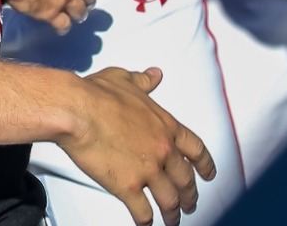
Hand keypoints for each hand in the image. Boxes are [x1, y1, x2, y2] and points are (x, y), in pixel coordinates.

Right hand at [58, 67, 215, 225]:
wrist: (77, 110)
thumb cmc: (96, 95)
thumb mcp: (124, 79)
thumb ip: (143, 81)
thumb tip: (154, 76)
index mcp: (165, 125)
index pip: (196, 149)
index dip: (205, 164)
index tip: (209, 174)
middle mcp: (162, 150)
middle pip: (185, 179)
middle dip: (190, 195)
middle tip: (191, 203)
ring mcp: (148, 170)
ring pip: (170, 200)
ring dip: (173, 213)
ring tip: (173, 220)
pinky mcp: (128, 187)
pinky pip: (143, 211)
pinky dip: (147, 222)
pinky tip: (146, 225)